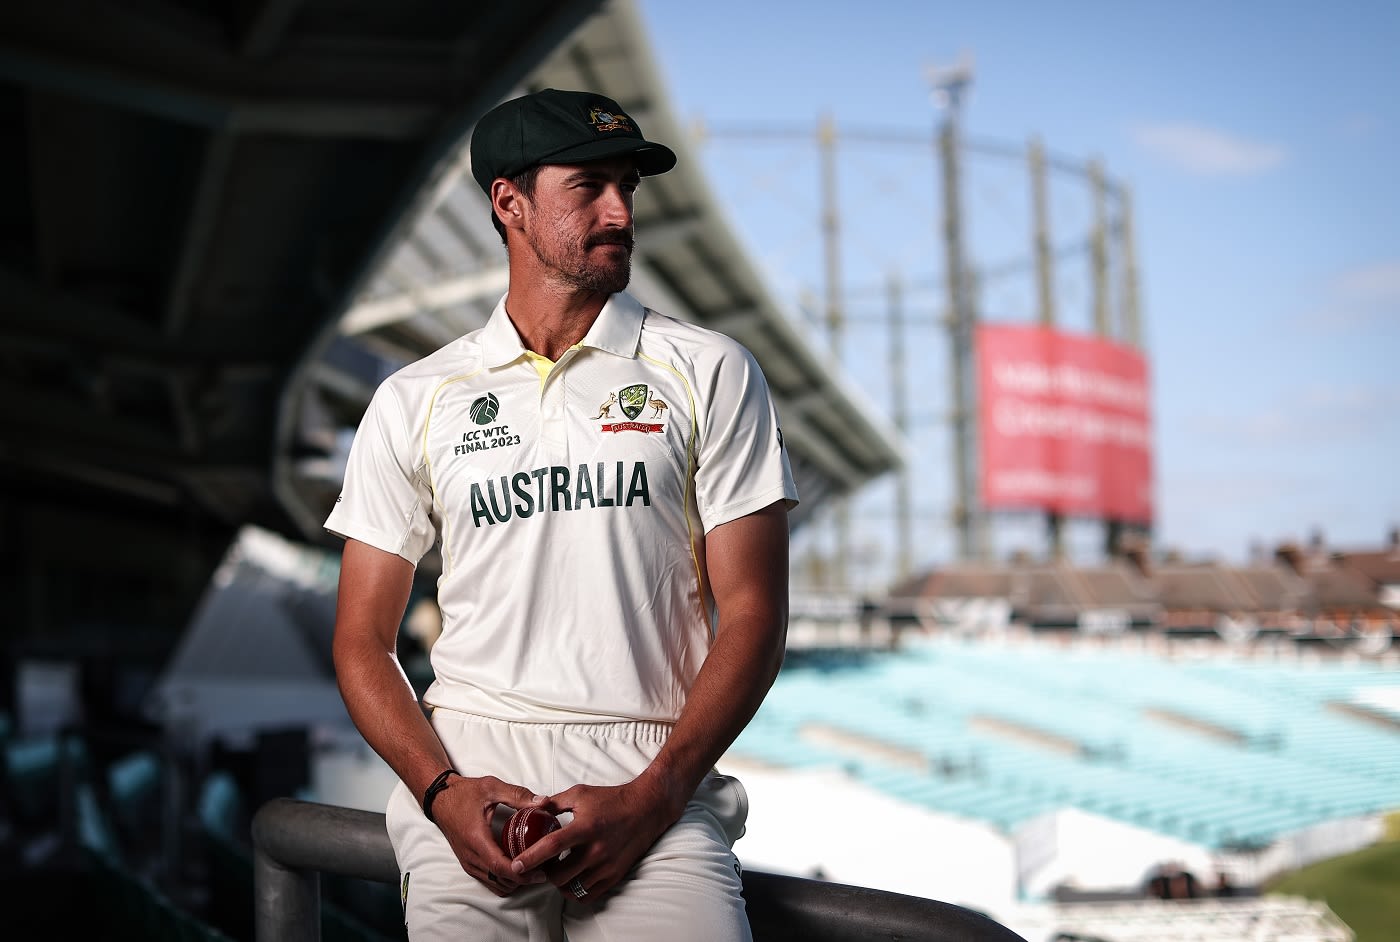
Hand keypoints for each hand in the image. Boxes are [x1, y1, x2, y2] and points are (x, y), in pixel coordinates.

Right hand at [430, 774, 548, 896]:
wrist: (440, 799)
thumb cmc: (463, 793)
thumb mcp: (492, 787)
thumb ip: (518, 795)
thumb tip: (544, 802)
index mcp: (476, 839)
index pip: (500, 867)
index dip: (522, 873)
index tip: (540, 872)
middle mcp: (470, 856)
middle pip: (500, 881)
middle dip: (523, 879)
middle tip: (544, 868)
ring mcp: (468, 862)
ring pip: (495, 884)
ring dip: (514, 881)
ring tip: (533, 868)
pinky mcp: (468, 864)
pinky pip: (489, 880)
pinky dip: (504, 880)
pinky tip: (517, 866)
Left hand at [509, 775, 686, 903]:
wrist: (646, 809)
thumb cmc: (612, 799)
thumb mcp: (580, 794)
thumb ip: (555, 803)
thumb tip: (533, 809)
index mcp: (585, 827)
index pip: (552, 846)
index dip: (531, 857)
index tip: (517, 864)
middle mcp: (596, 850)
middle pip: (559, 875)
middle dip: (544, 873)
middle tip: (540, 866)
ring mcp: (606, 865)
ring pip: (572, 889)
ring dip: (559, 883)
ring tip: (557, 871)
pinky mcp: (614, 875)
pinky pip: (588, 895)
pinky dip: (576, 891)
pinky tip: (573, 878)